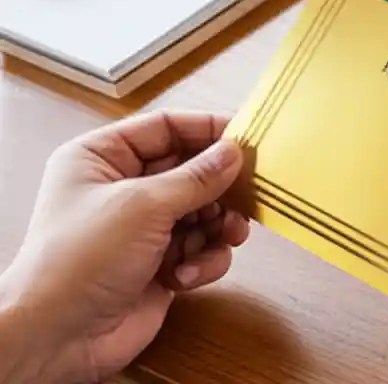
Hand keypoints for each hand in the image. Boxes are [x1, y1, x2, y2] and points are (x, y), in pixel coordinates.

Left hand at [0, 111, 249, 382]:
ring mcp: (143, 228)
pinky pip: (201, 249)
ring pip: (204, 212)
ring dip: (218, 228)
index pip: (165, 128)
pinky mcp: (160, 264)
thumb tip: (235, 151)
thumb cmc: (81, 259)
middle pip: (191, 171)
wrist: (58, 338)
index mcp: (102, 158)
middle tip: (250, 194)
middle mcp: (123, 188)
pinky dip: (202, 261)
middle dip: (220, 187)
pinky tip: (183, 277)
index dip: (207, 130)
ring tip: (225, 238)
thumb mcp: (143, 205)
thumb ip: (196, 177)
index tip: (249, 138)